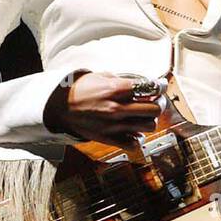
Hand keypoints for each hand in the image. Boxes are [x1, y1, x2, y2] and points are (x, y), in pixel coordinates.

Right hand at [44, 71, 163, 145]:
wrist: (60, 107)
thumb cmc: (80, 89)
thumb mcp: (102, 76)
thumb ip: (123, 80)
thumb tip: (142, 83)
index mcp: (116, 89)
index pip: (150, 87)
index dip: (160, 85)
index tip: (161, 85)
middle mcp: (117, 108)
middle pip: (154, 109)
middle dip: (159, 103)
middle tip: (156, 100)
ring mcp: (114, 125)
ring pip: (149, 126)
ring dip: (149, 120)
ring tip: (144, 116)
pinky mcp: (109, 138)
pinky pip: (133, 143)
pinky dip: (137, 137)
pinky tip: (134, 130)